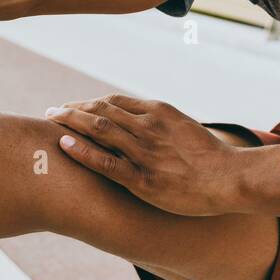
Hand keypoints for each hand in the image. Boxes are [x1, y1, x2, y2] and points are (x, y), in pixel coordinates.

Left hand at [45, 94, 249, 215]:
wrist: (229, 178)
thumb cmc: (208, 155)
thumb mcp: (182, 125)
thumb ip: (158, 121)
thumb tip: (135, 118)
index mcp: (157, 111)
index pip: (112, 101)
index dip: (88, 103)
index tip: (72, 107)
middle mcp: (148, 126)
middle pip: (100, 110)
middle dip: (72, 110)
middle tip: (52, 112)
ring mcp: (144, 152)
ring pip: (98, 129)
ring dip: (70, 123)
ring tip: (50, 121)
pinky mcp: (142, 179)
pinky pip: (105, 162)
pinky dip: (81, 151)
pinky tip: (64, 144)